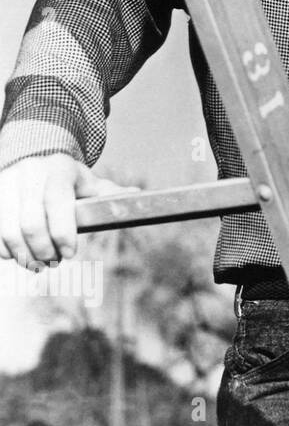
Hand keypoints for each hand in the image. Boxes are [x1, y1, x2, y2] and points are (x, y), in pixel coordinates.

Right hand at [0, 154, 133, 269]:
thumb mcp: (90, 182)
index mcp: (59, 168)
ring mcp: (5, 184)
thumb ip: (110, 193)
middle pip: (30, 222)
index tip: (71, 254)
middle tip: (53, 263)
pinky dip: (4, 249)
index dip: (63, 232)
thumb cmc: (67, 179)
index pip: (58, 201)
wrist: (33, 160)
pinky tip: (16, 256)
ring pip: (7, 229)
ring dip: (22, 255)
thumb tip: (138, 196)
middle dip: (43, 250)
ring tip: (37, 265)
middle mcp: (28, 173)